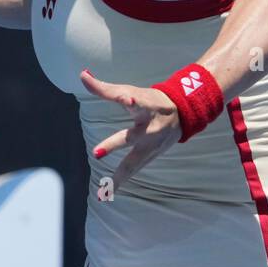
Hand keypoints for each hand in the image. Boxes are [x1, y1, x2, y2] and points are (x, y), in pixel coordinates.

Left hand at [79, 69, 181, 195]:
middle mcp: (149, 127)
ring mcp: (151, 145)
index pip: (134, 100)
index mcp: (145, 106)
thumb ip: (106, 88)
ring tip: (104, 191)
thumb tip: (82, 74)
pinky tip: (107, 192)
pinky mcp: (151, 156)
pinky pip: (133, 169)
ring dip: (119, 177)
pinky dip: (121, 181)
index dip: (129, 98)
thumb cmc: (152, 100)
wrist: (184, 113)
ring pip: (133, 162)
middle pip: (130, 137)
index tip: (127, 97)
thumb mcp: (133, 90)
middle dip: (114, 144)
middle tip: (97, 153)